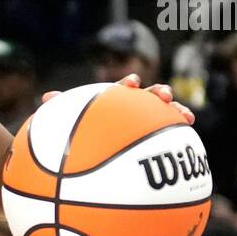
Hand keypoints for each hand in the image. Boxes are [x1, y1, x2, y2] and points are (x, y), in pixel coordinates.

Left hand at [43, 74, 193, 124]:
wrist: (86, 152)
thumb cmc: (77, 134)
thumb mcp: (67, 122)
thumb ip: (60, 109)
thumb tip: (46, 98)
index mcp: (114, 100)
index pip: (122, 89)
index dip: (128, 85)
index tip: (133, 83)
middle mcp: (134, 107)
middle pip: (149, 97)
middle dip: (158, 93)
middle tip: (164, 96)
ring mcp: (146, 120)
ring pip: (164, 112)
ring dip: (175, 110)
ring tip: (186, 116)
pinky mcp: (155, 135)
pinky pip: (170, 133)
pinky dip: (180, 130)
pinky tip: (189, 133)